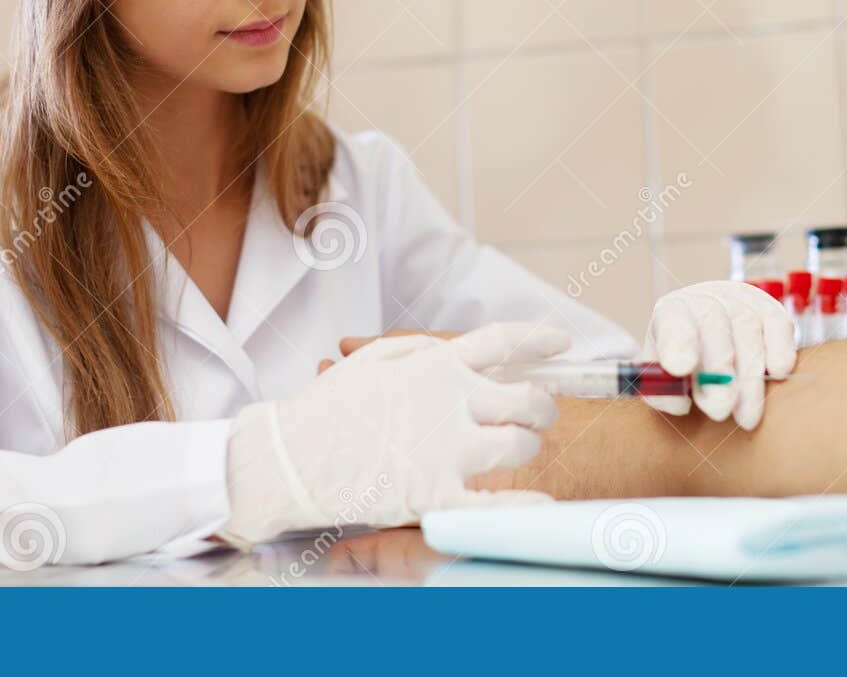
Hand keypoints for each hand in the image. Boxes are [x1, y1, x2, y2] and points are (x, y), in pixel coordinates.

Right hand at [222, 323, 565, 547]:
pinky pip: (496, 505)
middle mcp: (451, 400)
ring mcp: (447, 448)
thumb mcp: (371, 361)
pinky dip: (524, 508)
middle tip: (540, 414)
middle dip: (543, 406)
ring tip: (520, 452)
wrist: (286, 459)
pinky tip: (540, 505)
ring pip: (519, 445)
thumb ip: (418, 351)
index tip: (560, 342)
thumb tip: (451, 350)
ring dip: (527, 447)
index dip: (539, 338)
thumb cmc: (323, 410)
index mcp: (436, 364)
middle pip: (527, 398)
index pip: (504, 340)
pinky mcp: (436, 494)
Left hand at [643, 280, 796, 428]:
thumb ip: (665, 393)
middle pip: (713, 325)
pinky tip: (777, 374)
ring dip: (749, 377)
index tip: (680, 368)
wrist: (713, 331)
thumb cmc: (685, 360)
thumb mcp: (664, 377)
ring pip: (748, 330)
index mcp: (672, 312)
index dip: (678, 342)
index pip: (672, 319)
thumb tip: (681, 403)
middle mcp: (706, 299)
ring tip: (746, 416)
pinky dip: (780, 349)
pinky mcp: (770, 309)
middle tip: (720, 410)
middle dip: (719, 371)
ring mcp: (740, 301)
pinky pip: (779, 324)